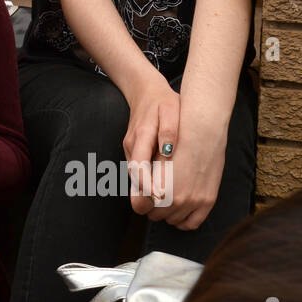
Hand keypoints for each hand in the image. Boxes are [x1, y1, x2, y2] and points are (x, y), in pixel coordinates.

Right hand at [121, 74, 179, 215]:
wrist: (145, 91)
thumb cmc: (162, 101)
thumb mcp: (170, 109)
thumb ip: (169, 129)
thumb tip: (168, 150)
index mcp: (140, 137)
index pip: (138, 167)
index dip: (146, 186)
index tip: (158, 197)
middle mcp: (132, 148)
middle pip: (133, 181)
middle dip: (145, 199)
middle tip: (166, 209)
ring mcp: (131, 152)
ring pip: (135, 182)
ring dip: (148, 197)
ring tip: (170, 208)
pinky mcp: (135, 156)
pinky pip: (140, 177)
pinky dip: (150, 189)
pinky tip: (165, 196)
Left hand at [148, 116, 227, 230]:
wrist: (202, 126)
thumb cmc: (173, 137)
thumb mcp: (149, 155)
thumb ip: (140, 179)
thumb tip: (137, 196)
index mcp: (157, 187)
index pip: (140, 207)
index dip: (139, 199)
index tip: (142, 192)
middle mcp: (176, 198)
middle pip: (154, 214)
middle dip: (152, 204)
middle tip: (156, 190)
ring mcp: (193, 201)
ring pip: (171, 220)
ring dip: (167, 211)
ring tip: (169, 193)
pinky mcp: (208, 200)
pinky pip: (191, 223)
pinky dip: (182, 219)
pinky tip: (180, 208)